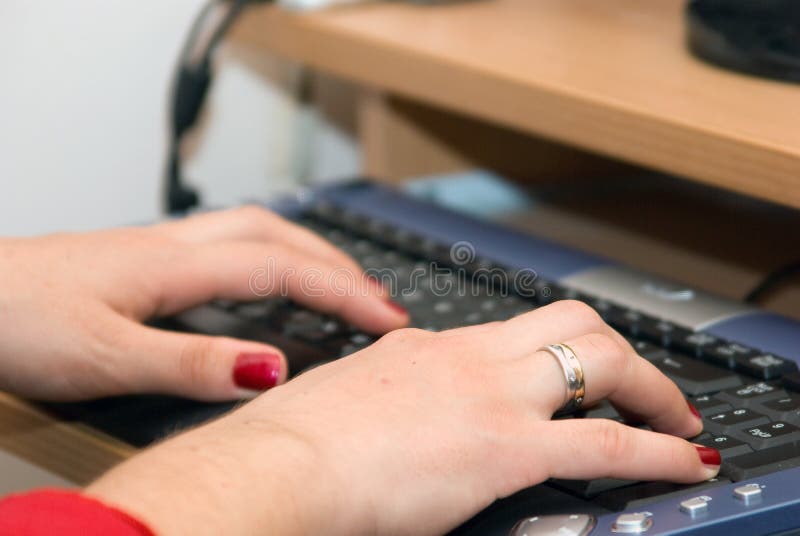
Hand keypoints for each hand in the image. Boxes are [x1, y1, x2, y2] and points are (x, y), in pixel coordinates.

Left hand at [0, 206, 406, 400]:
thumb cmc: (17, 320)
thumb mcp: (105, 357)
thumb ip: (190, 364)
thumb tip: (272, 369)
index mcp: (174, 266)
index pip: (283, 270)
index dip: (344, 292)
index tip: (388, 318)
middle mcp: (174, 246)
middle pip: (279, 236)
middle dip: (338, 263)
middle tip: (379, 297)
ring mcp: (159, 248)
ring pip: (254, 232)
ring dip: (307, 253)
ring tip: (340, 282)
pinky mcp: (144, 260)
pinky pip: (229, 245)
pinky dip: (271, 256)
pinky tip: (266, 279)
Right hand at [87, 301, 715, 535]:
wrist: (275, 466)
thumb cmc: (289, 445)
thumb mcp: (343, 404)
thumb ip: (381, 403)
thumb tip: (393, 422)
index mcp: (423, 349)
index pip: (504, 335)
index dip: (544, 355)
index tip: (560, 378)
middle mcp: (465, 358)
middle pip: (568, 323)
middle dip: (616, 348)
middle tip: (638, 381)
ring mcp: (490, 395)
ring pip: (600, 362)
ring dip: (650, 388)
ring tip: (674, 417)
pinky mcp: (506, 446)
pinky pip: (607, 443)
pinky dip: (655, 450)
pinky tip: (680, 461)